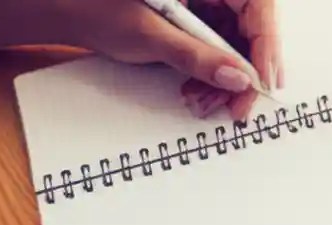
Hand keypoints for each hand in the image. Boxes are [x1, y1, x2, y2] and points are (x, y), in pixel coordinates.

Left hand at [0, 0, 278, 119]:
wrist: (65, 12)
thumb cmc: (95, 8)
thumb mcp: (148, 34)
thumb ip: (196, 56)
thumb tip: (237, 78)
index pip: (257, 7)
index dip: (266, 45)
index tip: (263, 80)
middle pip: (251, 30)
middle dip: (244, 72)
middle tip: (238, 106)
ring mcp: (205, 6)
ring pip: (237, 47)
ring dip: (226, 82)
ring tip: (203, 102)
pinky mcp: (197, 24)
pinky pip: (220, 53)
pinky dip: (211, 77)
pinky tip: (196, 92)